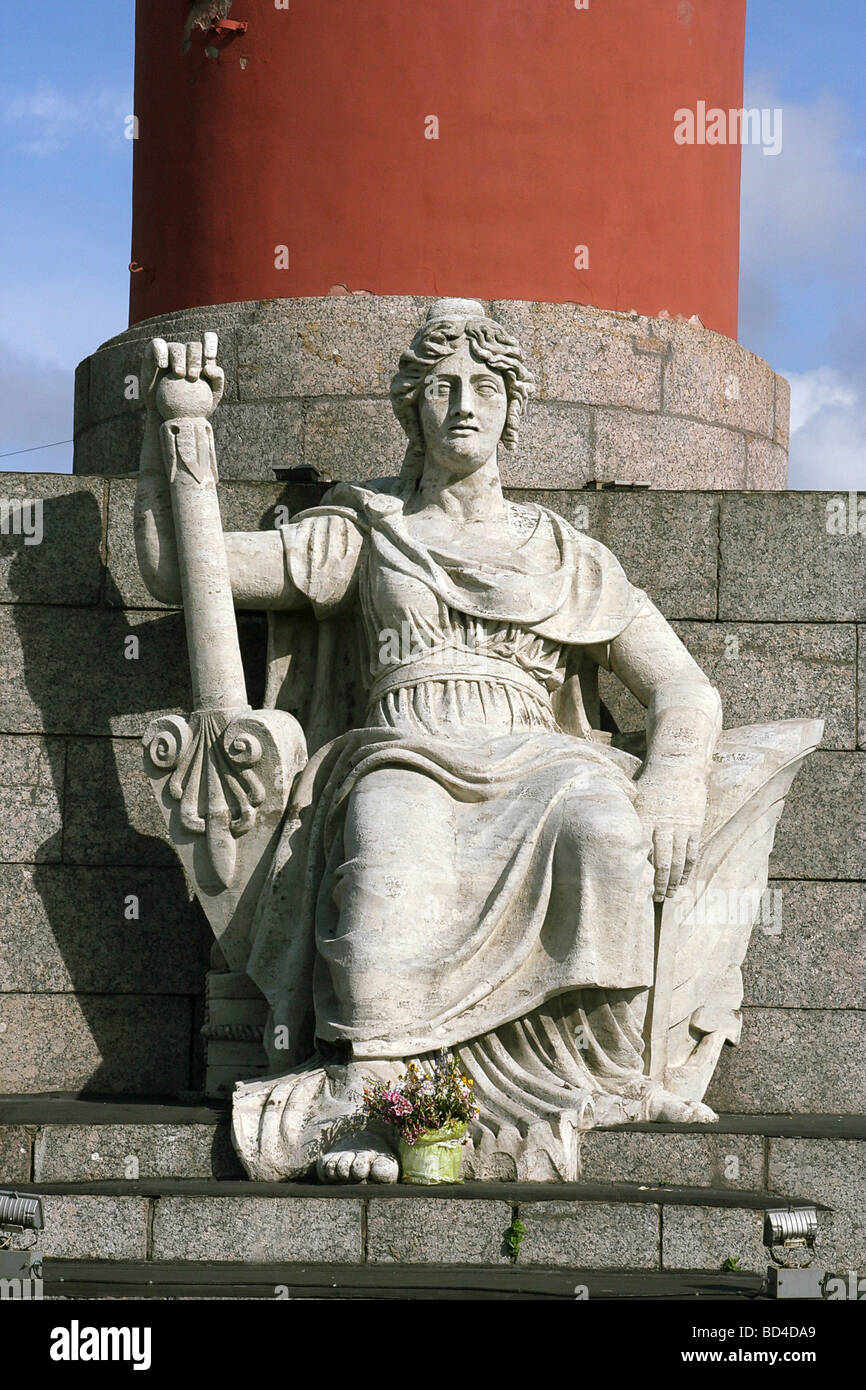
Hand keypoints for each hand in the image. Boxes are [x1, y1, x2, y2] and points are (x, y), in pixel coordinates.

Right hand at [142, 334, 224, 422]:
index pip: (209, 342)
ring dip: (179, 359)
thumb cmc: (192, 409)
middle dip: (195, 360)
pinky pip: (157, 346)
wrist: (166, 417)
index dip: (210, 343)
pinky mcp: (152, 354)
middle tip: (193, 377)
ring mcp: (169, 352)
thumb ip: (217, 379)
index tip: (210, 356)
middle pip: (194, 346)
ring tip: (179, 375)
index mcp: (203, 358)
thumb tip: (208, 367)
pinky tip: (162, 364)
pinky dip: (160, 352)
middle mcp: (186, 352)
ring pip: (176, 347)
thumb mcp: (211, 398)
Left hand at [632, 769, 706, 901]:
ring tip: (669, 895)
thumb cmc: (649, 782)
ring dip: (673, 882)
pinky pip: (691, 853)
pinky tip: (683, 880)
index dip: (638, 874)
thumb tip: (609, 839)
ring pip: (678, 862)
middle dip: (657, 884)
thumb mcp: (631, 797)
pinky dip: (687, 869)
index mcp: (643, 819)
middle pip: (661, 864)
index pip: (639, 854)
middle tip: (653, 899)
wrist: (677, 764)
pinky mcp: (694, 826)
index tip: (633, 889)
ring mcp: (680, 827)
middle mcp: (662, 826)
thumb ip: (624, 819)